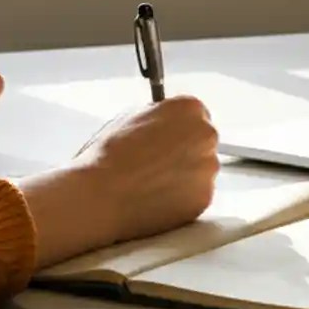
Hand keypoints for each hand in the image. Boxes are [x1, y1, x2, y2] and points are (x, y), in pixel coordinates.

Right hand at [19, 96, 219, 267]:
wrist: (100, 194)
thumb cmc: (107, 156)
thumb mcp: (130, 116)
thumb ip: (158, 116)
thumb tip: (165, 123)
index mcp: (189, 108)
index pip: (196, 116)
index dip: (180, 130)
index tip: (171, 140)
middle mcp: (206, 134)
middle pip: (203, 142)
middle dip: (186, 152)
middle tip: (159, 165)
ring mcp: (209, 167)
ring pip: (202, 170)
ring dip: (186, 176)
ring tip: (153, 184)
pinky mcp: (205, 196)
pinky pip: (197, 195)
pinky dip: (183, 199)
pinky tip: (158, 198)